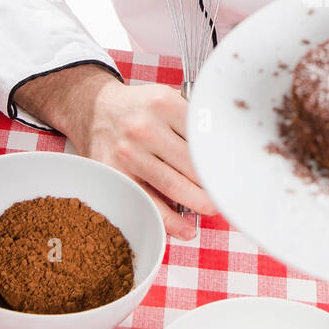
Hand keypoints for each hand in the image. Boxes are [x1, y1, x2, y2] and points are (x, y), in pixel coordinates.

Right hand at [70, 79, 216, 239]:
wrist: (92, 107)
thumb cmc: (139, 108)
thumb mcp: (166, 99)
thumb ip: (192, 121)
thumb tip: (226, 153)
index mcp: (165, 104)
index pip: (204, 138)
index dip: (222, 160)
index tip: (235, 174)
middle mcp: (145, 128)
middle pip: (193, 165)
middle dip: (214, 185)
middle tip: (228, 195)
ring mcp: (127, 152)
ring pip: (173, 186)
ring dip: (198, 204)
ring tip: (212, 211)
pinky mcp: (113, 172)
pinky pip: (146, 201)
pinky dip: (168, 220)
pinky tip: (184, 229)